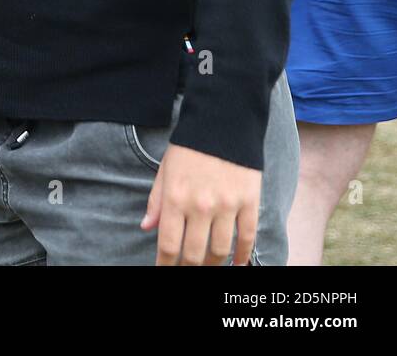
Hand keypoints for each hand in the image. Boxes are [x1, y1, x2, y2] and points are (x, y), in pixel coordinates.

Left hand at [142, 142, 260, 264]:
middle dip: (188, 268)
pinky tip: (237, 264)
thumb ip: (156, 201)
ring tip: (207, 268)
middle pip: (194, 254)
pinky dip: (242, 256)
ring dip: (213, 265)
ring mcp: (227, 206)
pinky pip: (247, 238)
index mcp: (176, 197)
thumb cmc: (189, 148)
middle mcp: (200, 205)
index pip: (169, 244)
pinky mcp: (249, 203)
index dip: (166, 264)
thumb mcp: (165, 171)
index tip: (164, 272)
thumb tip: (147, 227)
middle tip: (186, 270)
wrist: (222, 123)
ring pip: (220, 251)